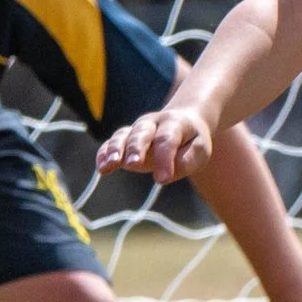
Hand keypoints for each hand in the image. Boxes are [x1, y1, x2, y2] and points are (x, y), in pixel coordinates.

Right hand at [95, 106, 214, 183]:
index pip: (167, 139)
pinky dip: (104, 153)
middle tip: (134, 164)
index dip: (164, 158)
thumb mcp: (200, 151)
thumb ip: (186, 162)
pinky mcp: (126, 139)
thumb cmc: (192, 141)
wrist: (183, 122)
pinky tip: (102, 168)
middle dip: (136, 148)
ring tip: (110, 165)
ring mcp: (136, 129)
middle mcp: (152, 123)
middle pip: (141, 133)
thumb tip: (165, 175)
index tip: (162, 179)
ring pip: (123, 136)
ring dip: (115, 150)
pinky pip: (111, 143)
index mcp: (175, 123)